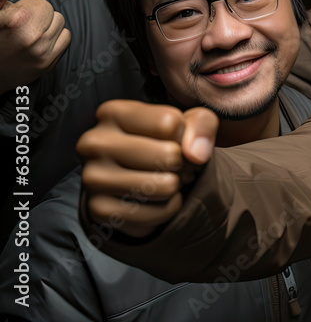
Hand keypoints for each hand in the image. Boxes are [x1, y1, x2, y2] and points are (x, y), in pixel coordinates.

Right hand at [0, 0, 71, 92]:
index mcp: (17, 22)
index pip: (42, 5)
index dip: (28, 8)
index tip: (16, 16)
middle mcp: (32, 38)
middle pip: (53, 14)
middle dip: (40, 16)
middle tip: (23, 26)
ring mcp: (41, 53)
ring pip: (61, 24)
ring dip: (49, 26)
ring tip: (30, 34)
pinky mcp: (48, 64)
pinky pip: (66, 38)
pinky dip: (56, 38)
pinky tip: (40, 42)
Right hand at [77, 100, 218, 237]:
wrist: (143, 176)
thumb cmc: (166, 141)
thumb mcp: (190, 122)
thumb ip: (201, 124)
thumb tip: (195, 154)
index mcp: (112, 112)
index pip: (169, 123)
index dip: (185, 135)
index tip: (177, 140)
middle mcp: (94, 142)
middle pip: (168, 155)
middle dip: (183, 164)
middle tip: (176, 165)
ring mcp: (92, 177)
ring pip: (163, 186)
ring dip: (175, 186)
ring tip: (167, 179)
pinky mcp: (99, 209)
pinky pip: (155, 214)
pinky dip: (167, 208)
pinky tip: (157, 198)